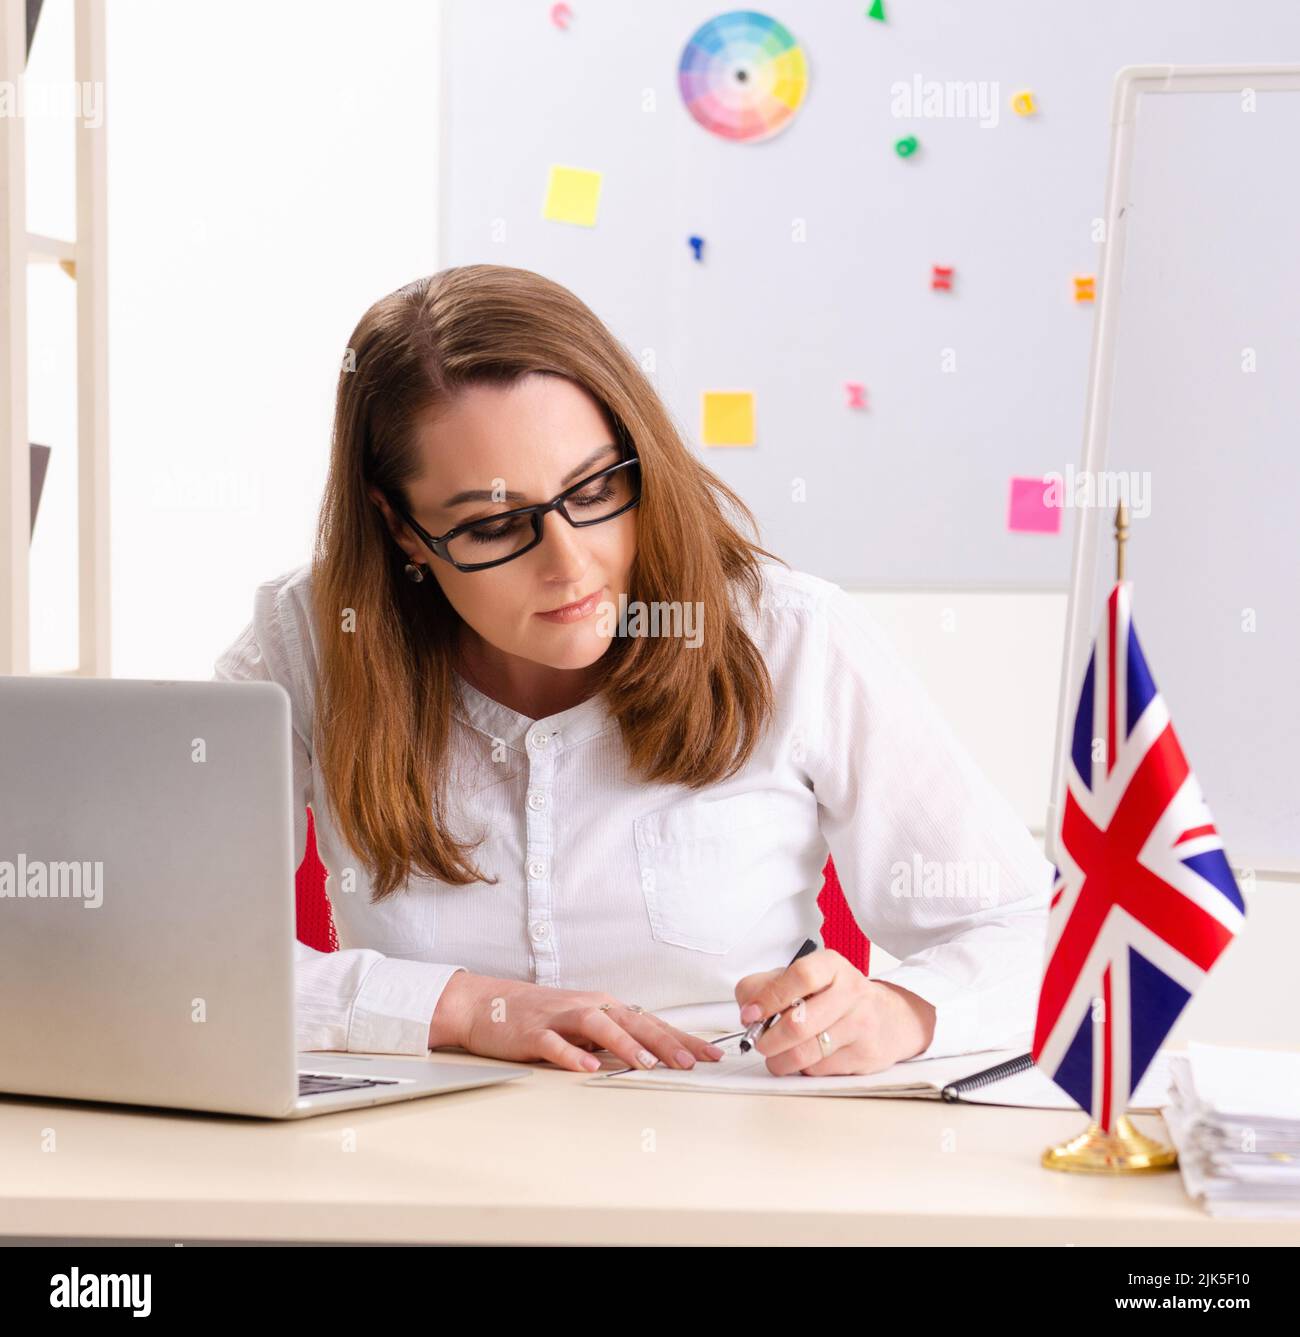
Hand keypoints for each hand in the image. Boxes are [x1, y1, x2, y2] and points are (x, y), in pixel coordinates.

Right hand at [429, 972, 726, 1073]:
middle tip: (691, 1062)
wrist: (484, 1004)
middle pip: (632, 1020)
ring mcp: (559, 1017)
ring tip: (648, 1064)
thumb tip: (654, 1056)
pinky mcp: (533, 1032)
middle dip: (664, 1042)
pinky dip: (573, 1054)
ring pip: (598, 1026)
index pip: (650, 1022)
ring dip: (626, 1045)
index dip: (681, 1038)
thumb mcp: (581, 1024)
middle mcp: (586, 1007)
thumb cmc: (538, 1016)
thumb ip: (613, 1038)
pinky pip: (555, 1043)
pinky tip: (589, 1068)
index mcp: (602, 1006)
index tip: (710, 1055)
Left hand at [734, 949, 936, 1075]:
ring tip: (777, 1055)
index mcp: (832, 966)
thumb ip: (769, 986)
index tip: (750, 1014)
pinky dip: (803, 1069)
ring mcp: (861, 1025)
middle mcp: (851, 992)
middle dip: (767, 1039)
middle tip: (760, 1042)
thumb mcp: (806, 979)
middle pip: (798, 1023)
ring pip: (805, 1054)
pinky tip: (808, 1057)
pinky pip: (820, 1070)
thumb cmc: (838, 997)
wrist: (891, 1018)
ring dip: (780, 1060)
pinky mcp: (865, 1056)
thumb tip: (747, 1010)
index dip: (769, 997)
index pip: (800, 976)